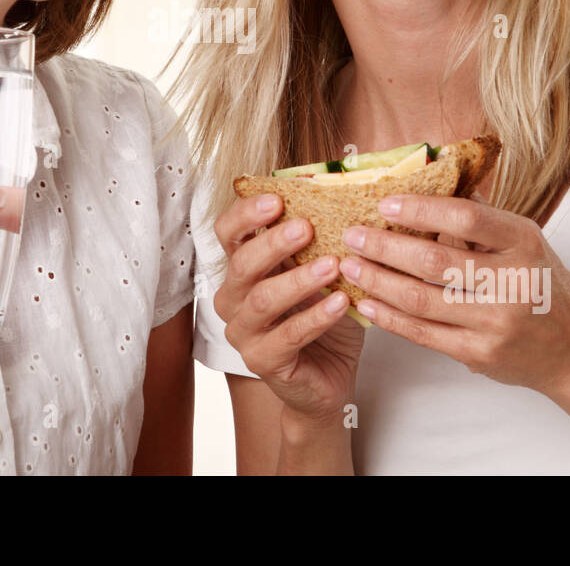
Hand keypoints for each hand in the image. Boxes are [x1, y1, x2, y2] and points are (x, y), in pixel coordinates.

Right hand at [212, 195, 365, 424]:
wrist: (327, 376)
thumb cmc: (322, 316)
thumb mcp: (319, 271)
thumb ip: (317, 241)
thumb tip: (334, 193)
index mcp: (242, 268)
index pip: (227, 232)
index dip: (246, 213)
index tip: (277, 199)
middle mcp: (233, 298)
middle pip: (242, 264)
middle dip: (274, 243)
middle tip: (307, 227)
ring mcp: (243, 332)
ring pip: (263, 300)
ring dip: (299, 280)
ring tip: (333, 265)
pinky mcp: (261, 361)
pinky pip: (288, 336)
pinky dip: (316, 316)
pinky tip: (342, 303)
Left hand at [339, 194, 569, 398]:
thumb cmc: (543, 285)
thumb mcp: (526, 242)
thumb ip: (483, 217)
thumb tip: (432, 180)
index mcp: (524, 242)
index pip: (466, 218)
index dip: (420, 209)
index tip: (384, 204)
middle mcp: (513, 281)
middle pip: (434, 260)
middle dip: (384, 246)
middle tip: (351, 235)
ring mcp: (497, 322)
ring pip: (421, 299)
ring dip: (377, 280)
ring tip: (348, 265)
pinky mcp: (481, 354)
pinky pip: (424, 333)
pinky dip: (390, 317)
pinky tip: (367, 303)